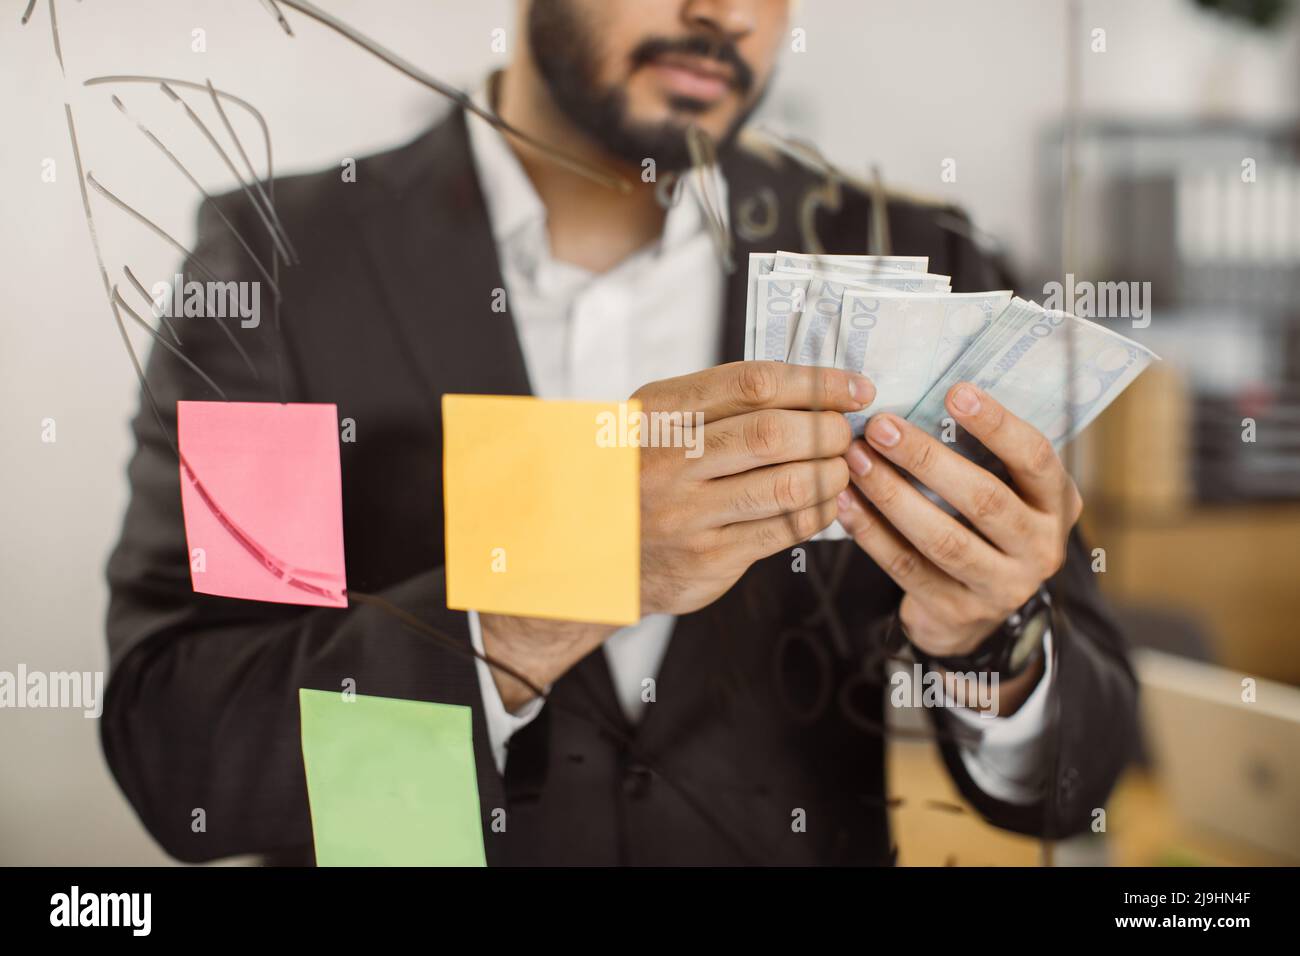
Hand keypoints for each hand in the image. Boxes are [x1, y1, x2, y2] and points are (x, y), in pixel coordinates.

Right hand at [635, 361, 872, 615]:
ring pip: (786, 485)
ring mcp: (688, 514)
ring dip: (830, 473)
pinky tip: (824, 502)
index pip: (752, 384)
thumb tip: (813, 388)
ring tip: (839, 468)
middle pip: (772, 433)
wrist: (596, 551)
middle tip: (844, 433)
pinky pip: (785, 529)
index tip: (854, 387)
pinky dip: (820, 511)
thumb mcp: (659, 423)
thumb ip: (721, 403)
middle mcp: (668, 461)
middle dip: (826, 430)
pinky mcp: (709, 558)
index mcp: (659, 413)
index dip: (815, 383)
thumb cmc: (644, 474)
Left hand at [835, 382, 1081, 659]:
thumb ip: (980, 453)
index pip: (1034, 458)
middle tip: (880, 426)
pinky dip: (870, 532)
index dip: (997, 425)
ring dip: (892, 495)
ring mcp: (1001, 586)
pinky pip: (907, 567)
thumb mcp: (1004, 488)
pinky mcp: (957, 611)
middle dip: (926, 459)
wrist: (975, 611)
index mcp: (1055, 504)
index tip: (955, 391)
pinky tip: (844, 502)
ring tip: (855, 460)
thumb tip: (917, 395)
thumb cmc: (983, 525)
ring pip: (942, 539)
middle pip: (983, 499)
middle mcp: (1039, 548)